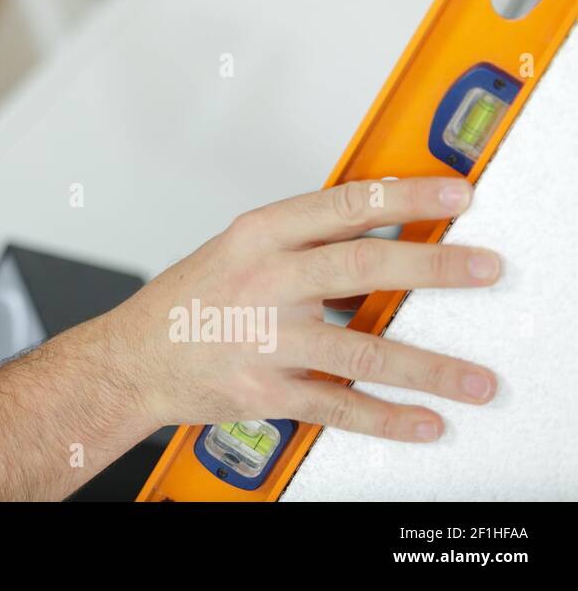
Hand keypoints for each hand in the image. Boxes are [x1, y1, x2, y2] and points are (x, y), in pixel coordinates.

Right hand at [111, 177, 500, 441]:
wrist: (130, 360)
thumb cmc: (186, 303)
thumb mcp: (235, 252)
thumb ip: (302, 242)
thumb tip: (380, 232)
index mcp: (257, 237)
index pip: (343, 206)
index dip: (406, 197)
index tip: (456, 194)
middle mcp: (263, 282)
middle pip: (362, 266)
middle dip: (434, 266)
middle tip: (485, 268)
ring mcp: (264, 339)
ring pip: (361, 350)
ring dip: (429, 366)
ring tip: (476, 379)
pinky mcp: (265, 390)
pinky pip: (339, 407)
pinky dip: (387, 419)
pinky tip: (423, 421)